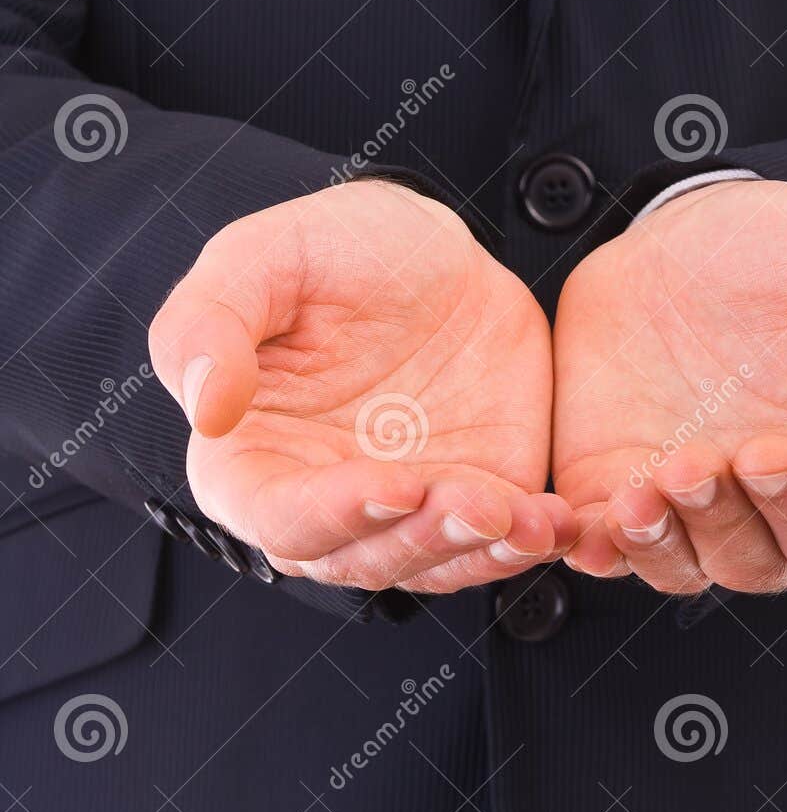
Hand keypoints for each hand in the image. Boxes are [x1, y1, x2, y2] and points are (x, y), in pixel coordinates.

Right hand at [149, 181, 573, 591]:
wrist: (438, 248)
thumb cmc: (335, 249)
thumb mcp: (262, 257)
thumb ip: (209, 323)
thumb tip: (206, 407)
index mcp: (251, 453)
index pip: (271, 515)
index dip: (328, 514)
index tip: (392, 485)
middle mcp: (323, 496)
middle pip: (357, 556)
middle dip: (420, 539)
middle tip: (474, 501)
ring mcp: (403, 506)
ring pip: (431, 563)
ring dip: (476, 552)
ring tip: (522, 516)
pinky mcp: (475, 498)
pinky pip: (495, 546)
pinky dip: (525, 545)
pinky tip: (554, 522)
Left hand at [552, 179, 786, 593]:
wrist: (681, 234)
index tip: (768, 456)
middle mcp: (770, 503)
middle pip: (755, 562)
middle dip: (720, 523)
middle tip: (688, 460)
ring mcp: (690, 505)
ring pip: (677, 568)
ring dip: (656, 545)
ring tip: (636, 491)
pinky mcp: (614, 488)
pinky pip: (603, 548)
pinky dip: (591, 548)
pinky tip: (578, 522)